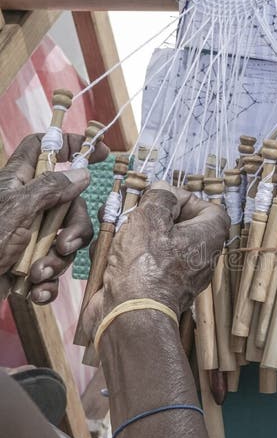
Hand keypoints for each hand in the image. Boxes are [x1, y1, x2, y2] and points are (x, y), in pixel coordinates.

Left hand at [0, 133, 108, 302]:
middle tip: (63, 246)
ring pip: (65, 240)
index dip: (69, 145)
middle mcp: (27, 205)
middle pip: (70, 204)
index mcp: (19, 182)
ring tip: (38, 275)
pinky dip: (49, 284)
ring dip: (57, 262)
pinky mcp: (29, 264)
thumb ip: (50, 189)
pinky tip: (37, 292)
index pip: (45, 148)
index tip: (98, 154)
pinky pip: (54, 269)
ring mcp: (29, 236)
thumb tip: (82, 173)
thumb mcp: (16, 210)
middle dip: (74, 230)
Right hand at [83, 182, 228, 338]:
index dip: (188, 198)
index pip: (212, 210)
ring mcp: (174, 277)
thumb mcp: (150, 217)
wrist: (127, 316)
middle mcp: (196, 260)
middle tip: (130, 212)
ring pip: (153, 244)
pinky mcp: (151, 290)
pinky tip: (105, 256)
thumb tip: (163, 191)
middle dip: (148, 216)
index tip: (163, 197)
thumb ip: (160, 197)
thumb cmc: (144, 267)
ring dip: (129, 234)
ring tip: (112, 231)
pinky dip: (122, 258)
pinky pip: (140, 265)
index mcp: (207, 240)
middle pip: (177, 226)